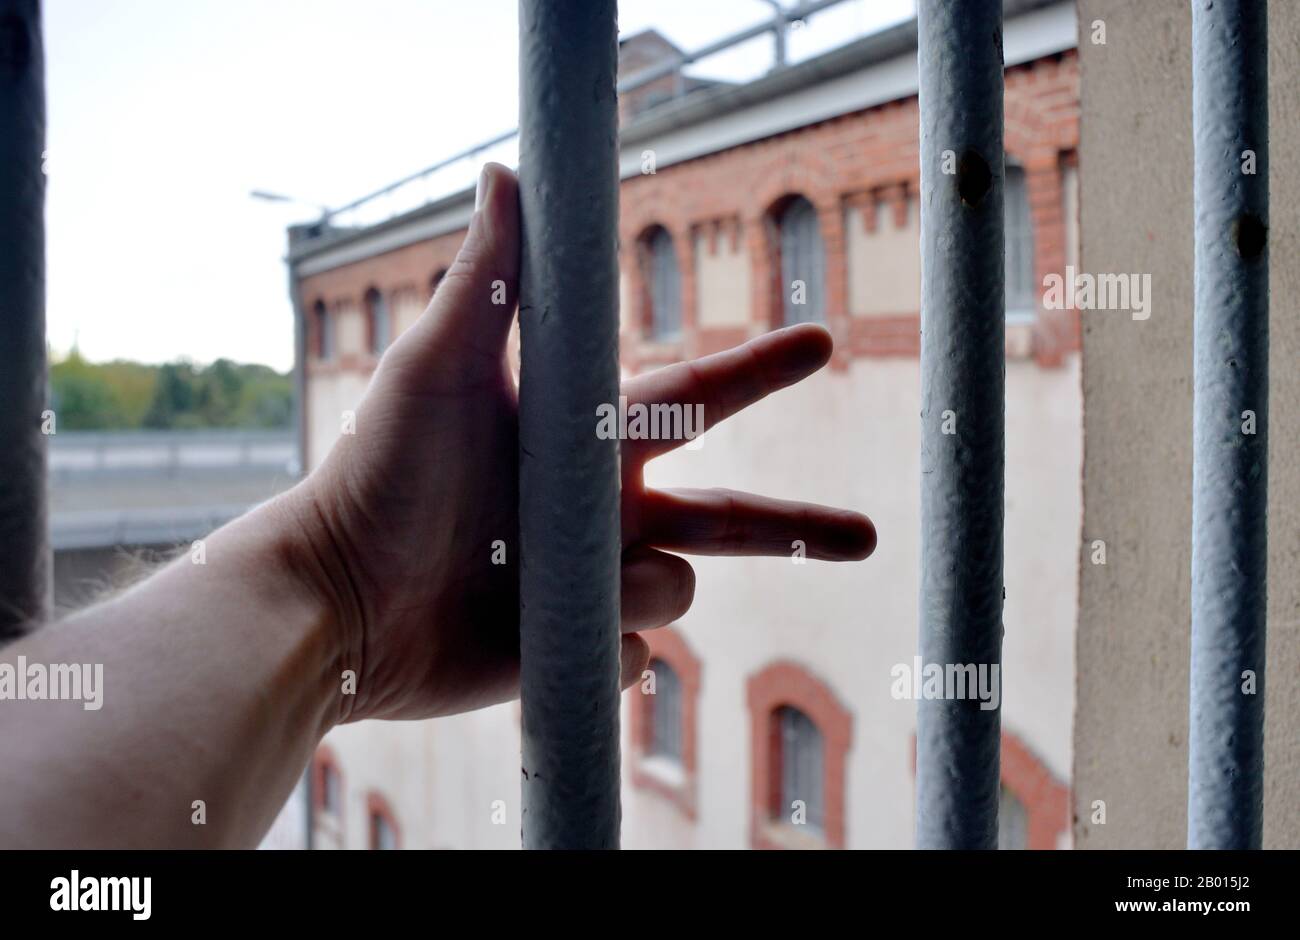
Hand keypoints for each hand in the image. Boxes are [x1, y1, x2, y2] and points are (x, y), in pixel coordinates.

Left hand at [283, 163, 875, 724]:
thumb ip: (487, 278)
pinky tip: (539, 632)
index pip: (695, 400)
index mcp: (586, 445)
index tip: (820, 342)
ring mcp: (590, 586)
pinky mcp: (570, 651)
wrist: (336, 601)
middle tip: (868, 538)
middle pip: (726, 518)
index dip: (759, 371)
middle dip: (797, 527)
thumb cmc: (378, 475)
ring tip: (560, 578)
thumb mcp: (438, 368)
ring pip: (676, 590)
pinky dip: (602, 644)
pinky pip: (629, 654)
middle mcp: (601, 514)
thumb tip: (507, 170)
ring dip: (641, 586)